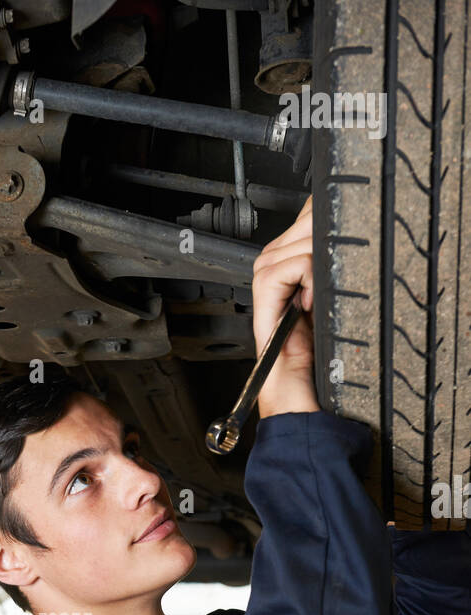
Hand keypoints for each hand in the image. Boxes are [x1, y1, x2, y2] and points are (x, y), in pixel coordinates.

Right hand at [251, 194, 319, 417]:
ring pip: (295, 243)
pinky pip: (288, 265)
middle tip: (326, 284)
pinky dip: (304, 280)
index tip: (341, 247)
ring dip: (314, 268)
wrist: (301, 396)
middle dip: (322, 242)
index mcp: (292, 270)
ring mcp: (267, 283)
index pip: (307, 218)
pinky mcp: (262, 297)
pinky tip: (307, 305)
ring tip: (314, 300)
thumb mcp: (336, 306)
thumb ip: (338, 272)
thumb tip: (353, 238)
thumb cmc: (320, 361)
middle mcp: (276, 271)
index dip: (324, 221)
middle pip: (300, 222)